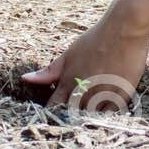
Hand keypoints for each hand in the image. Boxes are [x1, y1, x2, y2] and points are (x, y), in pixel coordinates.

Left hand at [21, 13, 148, 111]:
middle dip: (70, 118)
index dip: (53, 113)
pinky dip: (106, 117)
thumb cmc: (96, 39)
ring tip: (91, 115)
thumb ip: (49, 72)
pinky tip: (107, 112)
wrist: (124, 30)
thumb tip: (25, 79)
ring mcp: (100, 96)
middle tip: (76, 116)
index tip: (56, 115)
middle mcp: (81, 92)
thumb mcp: (68, 55)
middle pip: (70, 116)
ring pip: (90, 118)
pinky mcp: (119, 97)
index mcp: (66, 82)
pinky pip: (109, 116)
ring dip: (88, 118)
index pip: (53, 107)